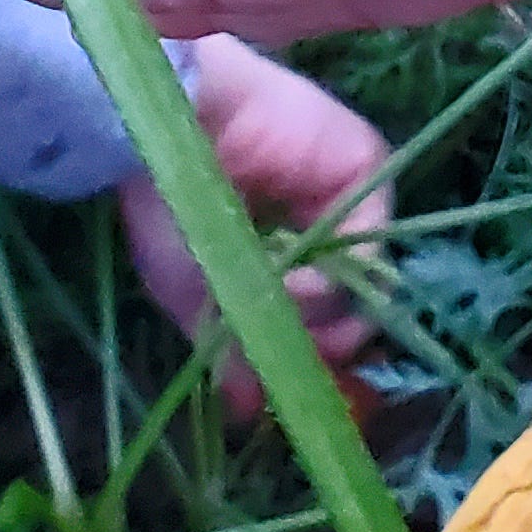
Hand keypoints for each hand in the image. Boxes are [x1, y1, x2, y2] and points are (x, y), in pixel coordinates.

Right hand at [120, 34, 386, 415]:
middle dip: (323, 348)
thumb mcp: (193, 292)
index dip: (314, 361)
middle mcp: (321, 221)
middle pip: (351, 305)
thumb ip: (233, 346)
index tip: (302, 400)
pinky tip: (292, 281)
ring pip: (364, 285)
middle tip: (298, 373)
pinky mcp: (363, 163)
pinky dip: (335, 279)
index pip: (320, 319)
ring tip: (272, 308)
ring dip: (320, 316)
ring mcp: (345, 194)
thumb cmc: (163, 201)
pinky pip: (368, 242)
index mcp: (281, 248)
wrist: (164, 123)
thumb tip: (251, 409)